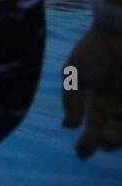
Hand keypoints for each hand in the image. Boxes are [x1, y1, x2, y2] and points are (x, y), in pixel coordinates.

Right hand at [62, 22, 121, 157]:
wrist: (119, 31)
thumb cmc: (94, 51)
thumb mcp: (73, 75)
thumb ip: (71, 101)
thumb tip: (68, 126)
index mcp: (95, 99)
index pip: (92, 126)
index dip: (87, 141)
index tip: (81, 154)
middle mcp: (114, 104)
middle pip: (111, 131)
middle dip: (104, 142)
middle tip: (102, 141)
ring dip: (117, 138)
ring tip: (110, 137)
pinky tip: (116, 133)